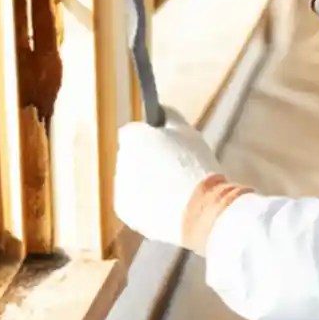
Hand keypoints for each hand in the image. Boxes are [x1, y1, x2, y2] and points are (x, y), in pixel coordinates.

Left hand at [114, 112, 247, 249]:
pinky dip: (146, 203)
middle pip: (131, 155)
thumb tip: (160, 109)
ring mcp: (119, 185)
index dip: (150, 137)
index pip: (133, 130)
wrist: (199, 210)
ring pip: (132, 179)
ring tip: (174, 190)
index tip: (167, 146)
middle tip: (175, 169)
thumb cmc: (196, 166)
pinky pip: (134, 201)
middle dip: (147, 160)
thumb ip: (168, 115)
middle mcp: (119, 159)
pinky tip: (168, 204)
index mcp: (132, 136)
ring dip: (146, 182)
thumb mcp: (187, 131)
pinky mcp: (123, 209)